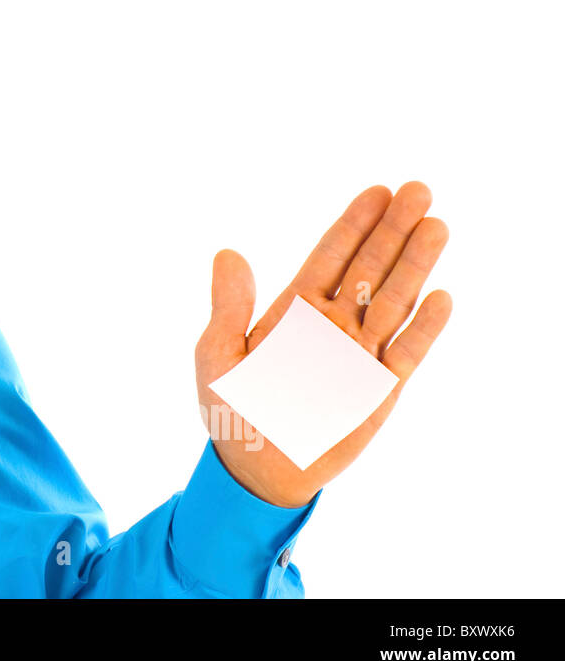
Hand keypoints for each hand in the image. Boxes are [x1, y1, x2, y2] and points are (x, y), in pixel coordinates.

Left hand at [194, 181, 451, 507]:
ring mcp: (358, 354)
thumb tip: (227, 253)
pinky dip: (423, 327)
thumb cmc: (231, 411)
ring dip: (416, 265)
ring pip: (393, 300)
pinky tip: (441, 296)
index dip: (354, 224)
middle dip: (393, 229)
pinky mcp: (378, 388)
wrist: (258, 470)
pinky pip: (406, 352)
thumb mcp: (218, 355)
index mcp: (293, 310)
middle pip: (370, 267)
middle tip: (419, 190)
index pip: (330, 257)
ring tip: (436, 226)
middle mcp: (331, 324)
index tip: (378, 191)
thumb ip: (230, 306)